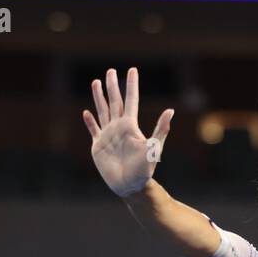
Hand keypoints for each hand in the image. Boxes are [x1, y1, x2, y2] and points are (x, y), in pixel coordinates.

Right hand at [81, 67, 174, 196]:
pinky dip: (89, 122)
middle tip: (110, 71)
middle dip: (112, 86)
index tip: (132, 70)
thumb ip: (161, 129)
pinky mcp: (98, 146)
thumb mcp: (154, 148)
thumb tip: (171, 111)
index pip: (131, 100)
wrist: (130, 186)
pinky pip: (93, 130)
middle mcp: (119, 127)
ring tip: (96, 82)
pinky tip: (86, 112)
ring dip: (98, 97)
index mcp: (131, 126)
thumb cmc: (144, 170)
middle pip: (114, 102)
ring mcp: (108, 136)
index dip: (131, 85)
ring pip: (102, 111)